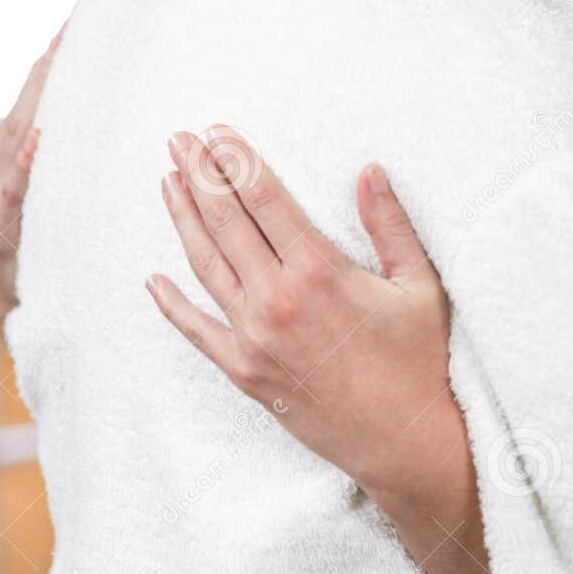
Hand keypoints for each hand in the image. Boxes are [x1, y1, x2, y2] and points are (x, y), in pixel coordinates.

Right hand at [0, 21, 66, 334]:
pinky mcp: (1, 226)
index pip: (41, 91)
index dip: (58, 53)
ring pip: (18, 133)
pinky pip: (16, 190)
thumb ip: (80, 150)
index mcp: (17, 146)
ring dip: (38, 97)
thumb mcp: (64, 187)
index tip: (82, 14)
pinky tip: (38, 139)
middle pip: (29, 100)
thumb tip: (126, 113)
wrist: (15, 302)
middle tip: (75, 21)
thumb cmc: (45, 239)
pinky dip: (25, 164)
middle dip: (51, 61)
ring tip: (57, 57)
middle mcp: (0, 159)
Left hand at [145, 127, 460, 502]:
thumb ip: (390, 225)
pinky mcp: (244, 371)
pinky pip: (197, 330)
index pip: (264, 199)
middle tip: (178, 140)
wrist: (402, 441)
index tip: (217, 132)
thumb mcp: (418, 286)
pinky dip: (172, 304)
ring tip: (167, 182)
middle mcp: (277, 299)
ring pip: (205, 265)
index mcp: (318, 271)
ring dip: (183, 219)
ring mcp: (254, 337)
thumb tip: (370, 169)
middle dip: (200, 175)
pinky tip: (153, 278)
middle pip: (226, 222)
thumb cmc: (418, 361)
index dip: (236, 160)